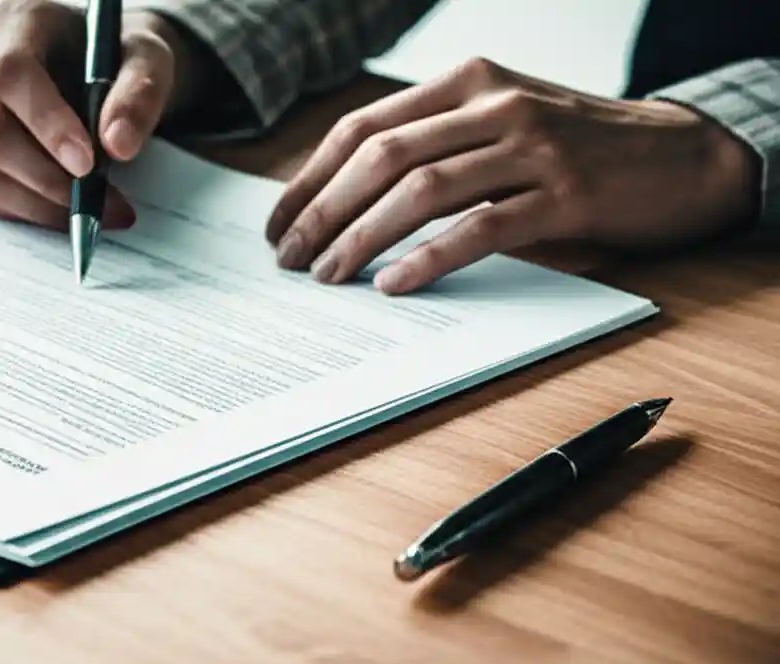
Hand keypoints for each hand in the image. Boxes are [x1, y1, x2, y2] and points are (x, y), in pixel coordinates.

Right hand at [0, 0, 198, 230]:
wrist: (101, 74)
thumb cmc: (119, 60)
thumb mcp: (148, 61)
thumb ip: (139, 93)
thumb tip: (118, 145)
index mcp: (17, 23)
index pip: (11, 73)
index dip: (45, 122)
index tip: (86, 163)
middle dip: (47, 178)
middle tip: (99, 201)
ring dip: (42, 205)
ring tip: (97, 211)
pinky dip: (32, 213)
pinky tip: (69, 210)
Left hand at [265, 57, 760, 293]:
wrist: (681, 155)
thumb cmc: (575, 148)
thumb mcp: (501, 124)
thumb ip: (437, 145)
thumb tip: (346, 204)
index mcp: (468, 82)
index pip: (363, 126)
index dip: (311, 177)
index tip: (279, 222)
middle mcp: (495, 105)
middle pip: (381, 157)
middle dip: (323, 211)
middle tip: (289, 258)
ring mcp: (532, 148)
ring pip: (421, 189)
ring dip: (363, 236)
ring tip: (329, 276)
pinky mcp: (564, 195)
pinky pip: (480, 227)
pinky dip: (428, 257)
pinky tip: (395, 284)